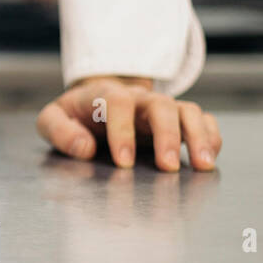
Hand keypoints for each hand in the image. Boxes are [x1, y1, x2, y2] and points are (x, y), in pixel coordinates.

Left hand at [36, 75, 221, 171]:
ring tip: (202, 166)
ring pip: (188, 111)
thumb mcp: (52, 119)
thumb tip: (84, 149)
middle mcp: (139, 99)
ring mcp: (161, 108)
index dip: (122, 131)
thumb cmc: (74, 115)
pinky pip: (203, 120)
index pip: (118, 103)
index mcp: (105, 95)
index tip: (122, 162)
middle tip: (166, 167)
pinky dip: (211, 136)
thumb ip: (60, 131)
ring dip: (198, 136)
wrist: (94, 102)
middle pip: (161, 105)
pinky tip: (208, 158)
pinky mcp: (178, 120)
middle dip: (166, 136)